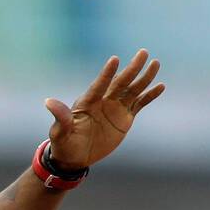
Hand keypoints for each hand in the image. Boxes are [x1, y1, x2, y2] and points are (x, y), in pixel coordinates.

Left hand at [44, 49, 164, 168]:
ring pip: (133, 90)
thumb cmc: (64, 144)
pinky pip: (139, 104)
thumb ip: (60, 117)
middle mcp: (103, 101)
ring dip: (144, 78)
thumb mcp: (60, 133)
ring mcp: (115, 108)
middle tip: (143, 53)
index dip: (106, 74)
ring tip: (155, 63)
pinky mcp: (125, 117)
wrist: (75, 157)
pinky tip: (161, 86)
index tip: (114, 60)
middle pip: (120, 82)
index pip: (99, 85)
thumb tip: (48, 102)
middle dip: (132, 69)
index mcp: (87, 102)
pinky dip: (149, 96)